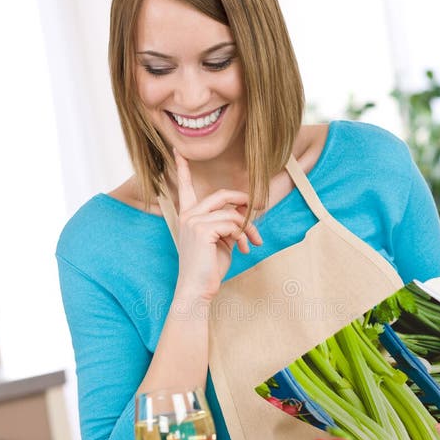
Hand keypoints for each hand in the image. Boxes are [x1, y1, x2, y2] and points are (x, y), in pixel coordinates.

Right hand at [173, 149, 262, 301]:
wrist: (197, 289)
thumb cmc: (209, 268)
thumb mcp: (220, 241)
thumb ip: (227, 223)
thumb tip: (245, 213)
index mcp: (188, 216)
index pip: (184, 187)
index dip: (182, 168)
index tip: (178, 151)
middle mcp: (188, 215)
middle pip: (222, 195)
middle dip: (244, 201)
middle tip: (262, 207)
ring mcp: (193, 221)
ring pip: (232, 213)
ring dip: (248, 227)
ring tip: (251, 243)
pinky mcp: (202, 230)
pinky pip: (232, 223)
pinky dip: (242, 235)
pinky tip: (243, 249)